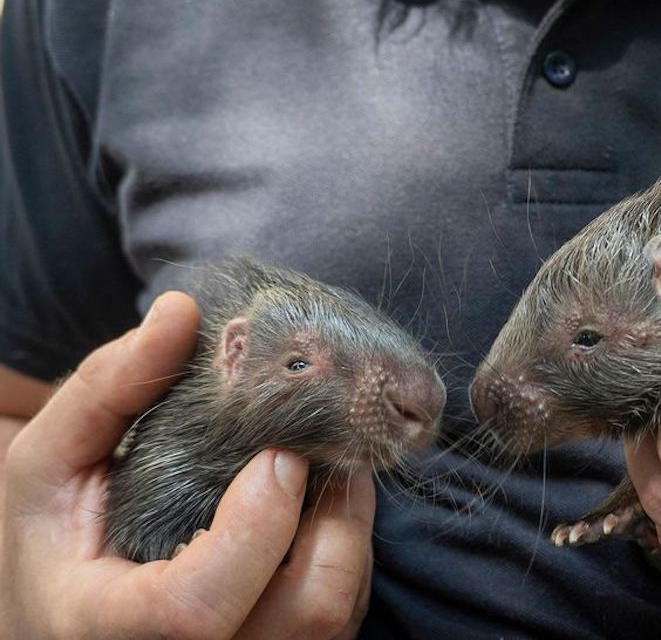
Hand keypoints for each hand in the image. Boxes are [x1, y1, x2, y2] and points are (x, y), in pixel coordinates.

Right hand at [0, 293, 373, 639]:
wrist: (70, 611)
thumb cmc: (55, 535)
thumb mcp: (49, 462)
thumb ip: (106, 389)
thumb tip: (181, 312)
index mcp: (109, 626)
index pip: (198, 608)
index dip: (256, 531)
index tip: (279, 457)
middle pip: (306, 612)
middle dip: (335, 517)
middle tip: (316, 453)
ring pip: (340, 612)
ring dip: (352, 529)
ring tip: (319, 474)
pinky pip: (346, 616)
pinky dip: (349, 555)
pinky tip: (317, 512)